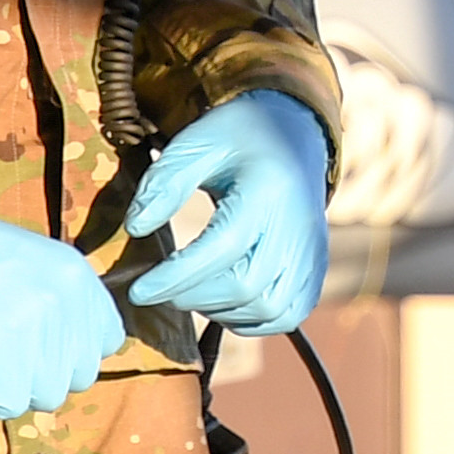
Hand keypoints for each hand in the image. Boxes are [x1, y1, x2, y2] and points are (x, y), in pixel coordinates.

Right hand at [0, 193, 125, 417]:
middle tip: (10, 353)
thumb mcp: (35, 261)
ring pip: (46, 396)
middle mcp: (67, 309)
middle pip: (80, 376)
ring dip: (18, 386)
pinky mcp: (2, 370)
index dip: (76, 349)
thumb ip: (60, 301)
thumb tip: (64, 348)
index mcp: (80, 279)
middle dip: (47, 371)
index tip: (49, 345)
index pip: (109, 341)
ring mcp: (37, 340)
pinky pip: (8, 407)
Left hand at [124, 91, 331, 336]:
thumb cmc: (238, 138)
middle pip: (246, 287)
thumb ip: (165, 183)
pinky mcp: (317, 269)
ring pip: (269, 310)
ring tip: (194, 288)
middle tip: (162, 285)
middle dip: (194, 296)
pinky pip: (288, 314)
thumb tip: (135, 228)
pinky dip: (253, 320)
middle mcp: (298, 226)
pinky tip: (226, 299)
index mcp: (268, 188)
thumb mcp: (196, 144)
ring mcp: (312, 251)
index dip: (176, 276)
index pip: (222, 247)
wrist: (294, 134)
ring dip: (223, 310)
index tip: (137, 290)